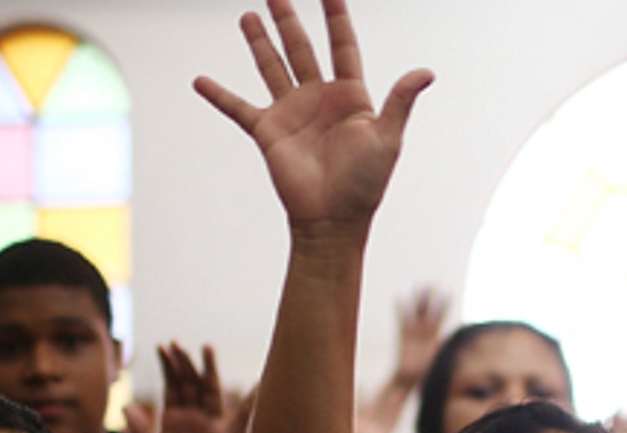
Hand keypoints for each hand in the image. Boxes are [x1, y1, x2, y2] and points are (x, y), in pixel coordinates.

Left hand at [126, 342, 244, 432]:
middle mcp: (192, 421)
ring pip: (211, 393)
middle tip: (178, 343)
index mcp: (172, 423)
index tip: (163, 346)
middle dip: (184, 364)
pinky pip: (242, 417)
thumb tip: (127, 406)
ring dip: (209, 371)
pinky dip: (251, 400)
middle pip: (189, 384)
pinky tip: (260, 384)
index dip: (168, 367)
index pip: (171, 388)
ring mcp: (212, 428)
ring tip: (207, 348)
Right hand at [195, 0, 433, 232]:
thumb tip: (426, 72)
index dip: (336, 17)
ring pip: (272, 67)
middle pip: (301, 48)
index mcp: (350, 96)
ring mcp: (292, 113)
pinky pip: (238, 108)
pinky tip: (200, 80)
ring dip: (259, 43)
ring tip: (248, 16)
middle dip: (288, 19)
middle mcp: (319, 99)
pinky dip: (219, 95)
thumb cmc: (365, 184)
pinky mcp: (268, 132)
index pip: (343, 46)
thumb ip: (400, 101)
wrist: (332, 219)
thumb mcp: (387, 139)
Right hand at [395, 287, 449, 384]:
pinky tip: (399, 298)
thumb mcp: (440, 363)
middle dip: (429, 298)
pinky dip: (400, 310)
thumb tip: (461, 352)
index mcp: (433, 336)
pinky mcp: (403, 335)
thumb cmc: (426, 372)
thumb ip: (448, 355)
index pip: (439, 317)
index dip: (443, 305)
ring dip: (417, 301)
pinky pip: (401, 321)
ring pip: (415, 313)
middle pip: (427, 311)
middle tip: (432, 283)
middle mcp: (424, 331)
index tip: (448, 293)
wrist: (409, 378)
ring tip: (418, 286)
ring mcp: (413, 332)